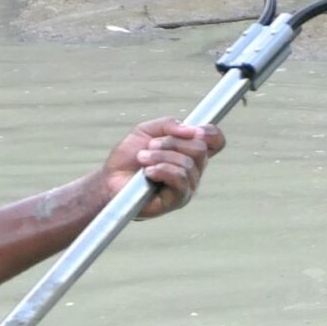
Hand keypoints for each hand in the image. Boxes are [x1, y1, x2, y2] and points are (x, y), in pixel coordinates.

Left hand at [102, 119, 226, 219]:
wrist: (110, 180)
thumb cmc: (128, 158)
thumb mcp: (146, 131)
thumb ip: (168, 125)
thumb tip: (191, 129)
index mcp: (189, 152)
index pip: (215, 142)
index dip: (211, 133)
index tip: (196, 130)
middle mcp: (193, 170)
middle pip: (200, 149)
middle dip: (172, 143)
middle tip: (150, 146)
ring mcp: (187, 187)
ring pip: (187, 164)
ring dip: (161, 157)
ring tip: (142, 159)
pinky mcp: (177, 200)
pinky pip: (180, 180)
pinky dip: (163, 170)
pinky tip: (148, 172)